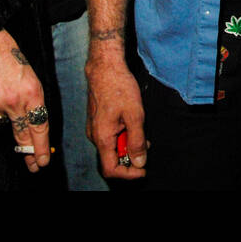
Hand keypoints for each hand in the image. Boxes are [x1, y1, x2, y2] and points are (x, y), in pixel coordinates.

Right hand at [0, 29, 50, 171]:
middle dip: (30, 153)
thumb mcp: (29, 75)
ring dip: (5, 126)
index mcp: (32, 92)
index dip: (42, 147)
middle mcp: (15, 101)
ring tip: (5, 113)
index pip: (41, 127)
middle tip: (34, 165)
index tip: (43, 160)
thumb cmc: (8, 54)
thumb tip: (32, 120)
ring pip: (3, 128)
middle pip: (24, 135)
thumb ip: (32, 98)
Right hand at [85, 55, 147, 178]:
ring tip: (141, 132)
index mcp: (102, 138)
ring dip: (127, 145)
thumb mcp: (135, 115)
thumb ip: (137, 140)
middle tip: (146, 147)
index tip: (143, 169)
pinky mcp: (97, 122)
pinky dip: (122, 136)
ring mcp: (94, 129)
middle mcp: (95, 136)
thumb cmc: (119, 87)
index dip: (128, 174)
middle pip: (111, 159)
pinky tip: (132, 124)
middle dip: (130, 157)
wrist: (105, 68)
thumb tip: (139, 161)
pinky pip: (109, 137)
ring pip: (111, 148)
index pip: (111, 169)